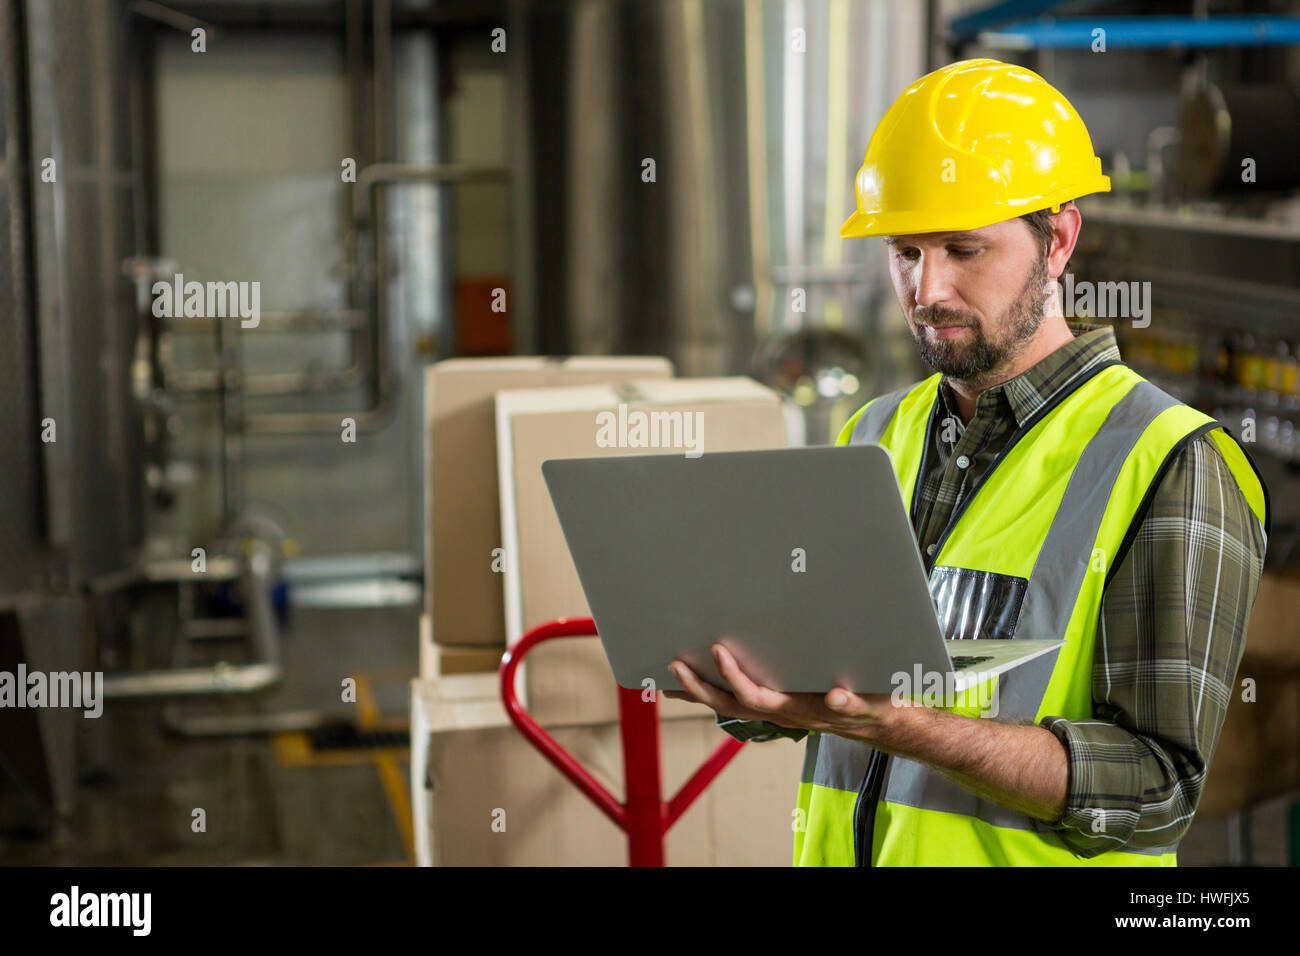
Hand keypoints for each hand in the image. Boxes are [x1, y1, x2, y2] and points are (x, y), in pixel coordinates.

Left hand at [662, 643, 907, 743]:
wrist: (879, 722)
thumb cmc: (873, 707)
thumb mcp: (870, 703)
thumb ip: (853, 703)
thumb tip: (836, 696)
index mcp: (797, 709)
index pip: (756, 696)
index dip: (734, 676)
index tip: (718, 651)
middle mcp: (780, 712)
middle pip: (730, 705)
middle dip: (700, 687)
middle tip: (674, 666)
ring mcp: (776, 710)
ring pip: (729, 704)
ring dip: (700, 691)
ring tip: (671, 676)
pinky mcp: (777, 703)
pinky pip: (738, 699)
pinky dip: (714, 689)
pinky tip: (697, 681)